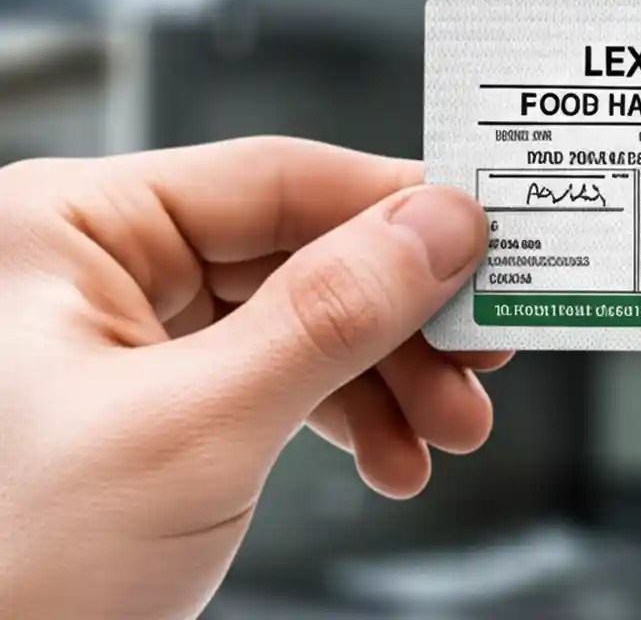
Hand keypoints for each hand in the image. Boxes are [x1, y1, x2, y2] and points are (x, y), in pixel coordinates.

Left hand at [0, 137, 507, 618]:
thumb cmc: (17, 565)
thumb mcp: (200, 427)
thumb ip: (330, 315)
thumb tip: (441, 227)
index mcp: (73, 226)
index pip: (275, 180)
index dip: (397, 209)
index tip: (489, 242)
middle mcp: (101, 265)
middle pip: (303, 255)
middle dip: (401, 326)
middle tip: (479, 364)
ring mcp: (129, 335)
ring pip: (303, 322)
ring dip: (389, 381)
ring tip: (446, 434)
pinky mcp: (160, 398)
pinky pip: (279, 379)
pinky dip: (347, 418)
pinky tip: (391, 461)